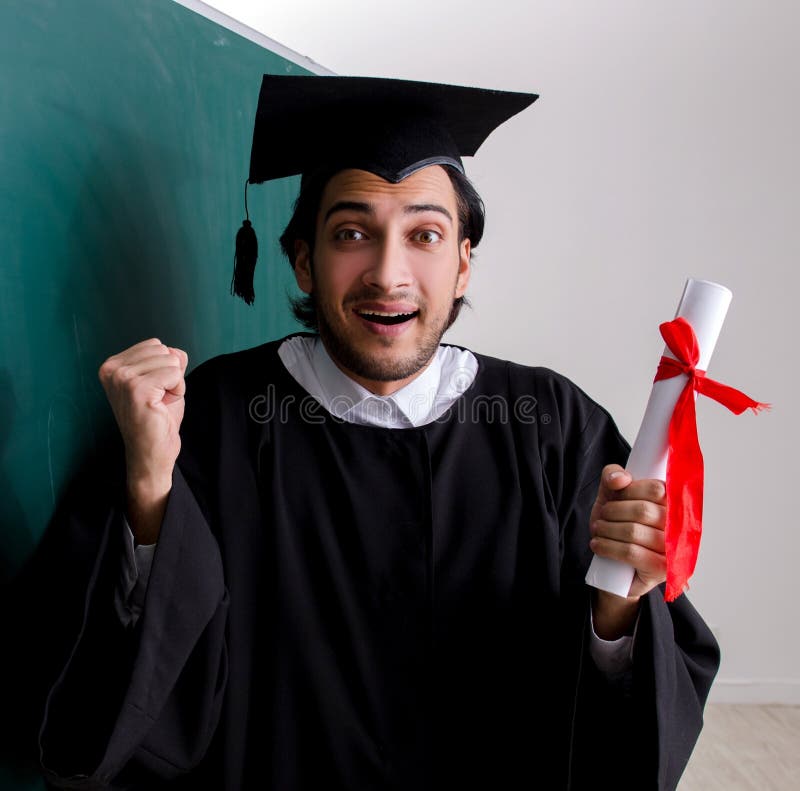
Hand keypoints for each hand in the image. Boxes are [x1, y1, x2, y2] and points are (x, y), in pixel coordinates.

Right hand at [98, 339, 187, 541]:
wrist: (151, 452)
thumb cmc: (158, 417)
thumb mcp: (163, 380)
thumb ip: (168, 359)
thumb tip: (174, 351)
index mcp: (112, 365)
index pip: (156, 345)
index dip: (165, 368)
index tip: (154, 391)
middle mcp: (112, 369)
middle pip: (165, 350)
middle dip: (171, 375)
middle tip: (158, 399)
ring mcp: (122, 379)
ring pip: (171, 361)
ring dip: (175, 384)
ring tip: (159, 403)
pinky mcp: (136, 390)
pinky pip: (174, 374)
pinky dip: (177, 390)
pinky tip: (163, 406)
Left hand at [588, 464, 666, 637]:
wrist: (613, 563)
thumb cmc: (617, 524)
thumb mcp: (611, 494)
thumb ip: (613, 476)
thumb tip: (621, 478)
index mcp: (672, 505)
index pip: (657, 489)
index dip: (630, 490)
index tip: (616, 496)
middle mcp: (679, 527)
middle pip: (643, 510)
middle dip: (613, 511)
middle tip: (603, 516)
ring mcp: (672, 550)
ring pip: (634, 532)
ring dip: (607, 529)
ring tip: (599, 530)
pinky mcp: (661, 569)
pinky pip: (632, 553)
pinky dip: (608, 547)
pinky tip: (598, 545)